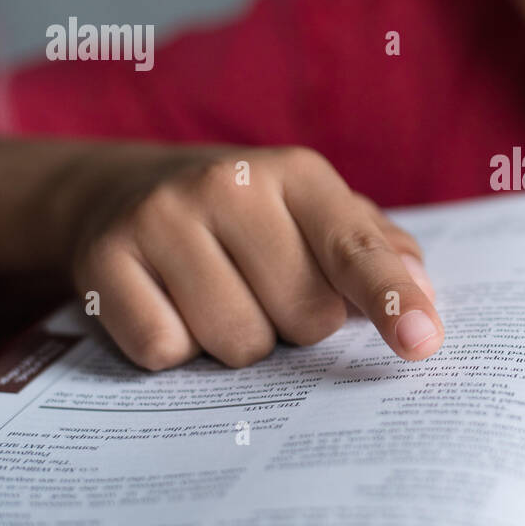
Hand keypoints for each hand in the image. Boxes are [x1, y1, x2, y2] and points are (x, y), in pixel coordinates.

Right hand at [67, 145, 441, 369]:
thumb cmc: (251, 220)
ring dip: (241, 343)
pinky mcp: (103, 261)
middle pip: (304, 317)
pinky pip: (166, 352)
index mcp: (298, 174)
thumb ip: (375, 252)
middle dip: (298, 326)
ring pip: (239, 343)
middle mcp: (228, 183)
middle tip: (266, 289)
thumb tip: (419, 289)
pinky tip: (169, 307)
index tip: (421, 342)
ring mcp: (161, 219)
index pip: (355, 249)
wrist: (120, 190)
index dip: (391, 299)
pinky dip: (175, 349)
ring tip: (219, 297)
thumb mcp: (317, 216)